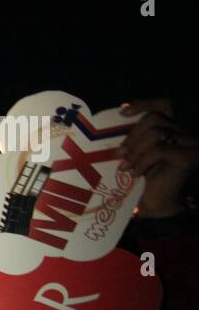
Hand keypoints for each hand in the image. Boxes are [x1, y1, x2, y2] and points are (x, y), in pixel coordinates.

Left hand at [120, 100, 196, 217]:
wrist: (160, 205)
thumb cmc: (148, 181)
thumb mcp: (138, 154)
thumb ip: (136, 138)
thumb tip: (121, 115)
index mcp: (175, 130)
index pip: (164, 106)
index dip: (144, 104)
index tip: (123, 112)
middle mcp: (187, 134)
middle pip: (155, 119)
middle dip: (132, 136)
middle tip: (119, 154)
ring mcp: (190, 144)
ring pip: (157, 132)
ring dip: (136, 149)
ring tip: (125, 166)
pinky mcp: (187, 157)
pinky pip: (159, 149)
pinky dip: (142, 161)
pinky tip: (135, 174)